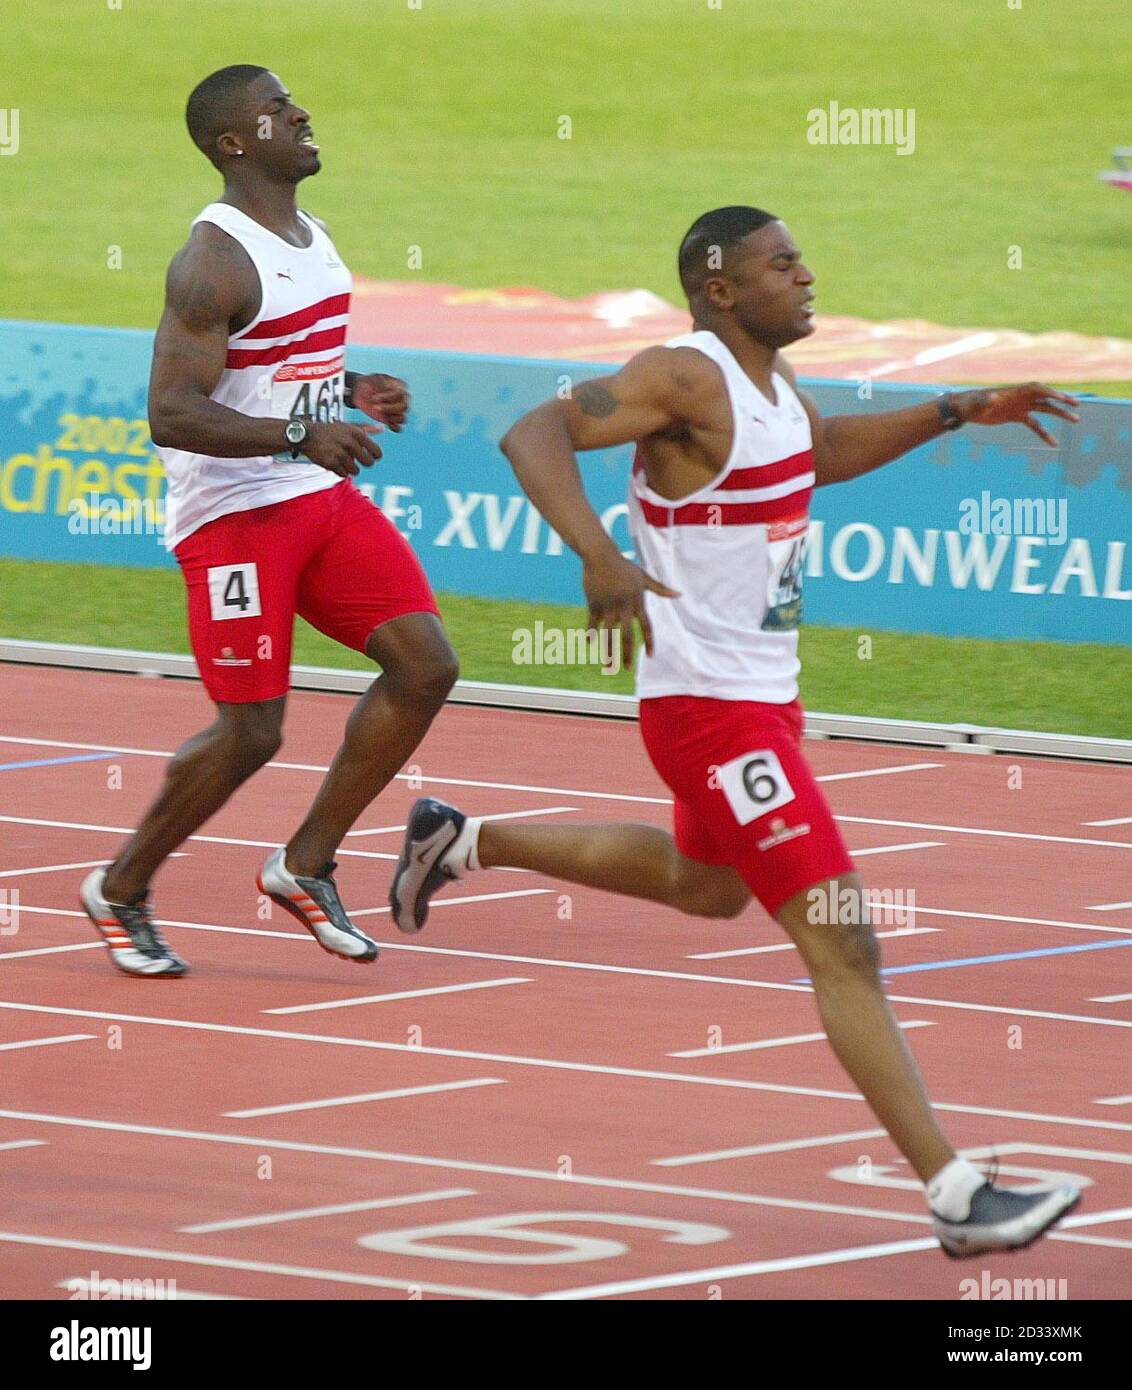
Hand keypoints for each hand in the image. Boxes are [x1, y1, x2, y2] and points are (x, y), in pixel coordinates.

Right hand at [301, 421, 382, 476]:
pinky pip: (343, 474)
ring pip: (355, 471)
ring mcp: (339, 453)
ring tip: (344, 461)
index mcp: (356, 433)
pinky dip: (341, 471)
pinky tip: (335, 463)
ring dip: (351, 469)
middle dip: (364, 464)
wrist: (307, 435)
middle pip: (368, 463)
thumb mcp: (348, 426)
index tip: (371, 457)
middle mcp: (349, 442)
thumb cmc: (331, 431)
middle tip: (357, 460)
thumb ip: (365, 428)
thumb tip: (382, 429)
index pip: (376, 451)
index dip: (375, 456)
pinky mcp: (330, 462)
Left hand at [353, 373, 409, 430]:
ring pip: (403, 418)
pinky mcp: (392, 421)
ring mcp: (398, 411)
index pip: (401, 394)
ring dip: (391, 418)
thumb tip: (386, 389)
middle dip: (389, 408)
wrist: (360, 392)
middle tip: (375, 407)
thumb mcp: (373, 378)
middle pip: (404, 407)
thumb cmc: (368, 383)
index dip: (388, 397)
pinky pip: (398, 428)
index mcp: (401, 387)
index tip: (374, 398)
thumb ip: (381, 383)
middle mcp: (403, 399)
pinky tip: (384, 423)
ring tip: (379, 414)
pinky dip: (393, 427)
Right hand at [582, 550, 679, 666]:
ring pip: (608, 634)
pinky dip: (591, 633)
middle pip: (627, 635)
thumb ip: (661, 589)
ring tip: (608, 664)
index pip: (647, 626)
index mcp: (637, 602)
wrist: (601, 556)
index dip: (650, 642)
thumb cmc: (624, 567)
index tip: (650, 656)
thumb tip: (679, 595)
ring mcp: (608, 606)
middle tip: (627, 669)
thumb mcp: (644, 577)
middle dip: (627, 654)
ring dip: (608, 651)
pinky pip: (592, 623)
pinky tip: (589, 643)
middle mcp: (623, 607)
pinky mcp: (594, 604)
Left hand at [952, 383, 1079, 445]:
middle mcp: (1021, 398)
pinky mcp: (1017, 417)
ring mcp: (1021, 407)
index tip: (1064, 398)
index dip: (1052, 392)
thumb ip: (986, 400)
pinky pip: (1035, 425)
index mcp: (1015, 392)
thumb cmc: (971, 403)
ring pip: (1045, 410)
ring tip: (1076, 420)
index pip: (1038, 389)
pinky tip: (1053, 443)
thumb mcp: (978, 402)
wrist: (966, 409)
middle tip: (1077, 407)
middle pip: (1046, 398)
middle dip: (1062, 402)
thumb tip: (992, 397)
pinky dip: (1044, 433)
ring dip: (1060, 414)